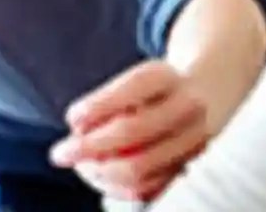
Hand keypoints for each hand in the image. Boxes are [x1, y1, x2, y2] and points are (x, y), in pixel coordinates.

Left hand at [50, 60, 208, 201]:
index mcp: (166, 76)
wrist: (206, 95)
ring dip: (99, 173)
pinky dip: (118, 188)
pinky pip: (149, 188)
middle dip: (89, 147)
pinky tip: (99, 179)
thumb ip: (107, 101)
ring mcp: (193, 141)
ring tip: (79, 167)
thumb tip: (78, 131)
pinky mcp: (190, 167)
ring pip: (140, 167)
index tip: (70, 120)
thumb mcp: (133, 80)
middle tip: (59, 154)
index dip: (96, 107)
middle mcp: (186, 107)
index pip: (130, 89)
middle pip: (133, 132)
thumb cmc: (152, 89)